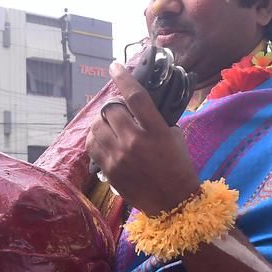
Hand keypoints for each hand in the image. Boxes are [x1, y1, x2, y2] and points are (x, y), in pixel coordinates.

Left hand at [86, 63, 199, 215]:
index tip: (115, 66)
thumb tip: (139, 107)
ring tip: (110, 125)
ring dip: (102, 121)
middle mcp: (134, 141)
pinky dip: (96, 138)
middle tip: (118, 110)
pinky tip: (103, 139)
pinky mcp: (109, 170)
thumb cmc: (179, 169)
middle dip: (113, 106)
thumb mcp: (174, 138)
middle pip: (111, 109)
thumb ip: (157, 120)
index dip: (123, 77)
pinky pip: (92, 145)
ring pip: (97, 126)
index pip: (136, 96)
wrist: (174, 204)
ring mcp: (119, 157)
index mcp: (156, 131)